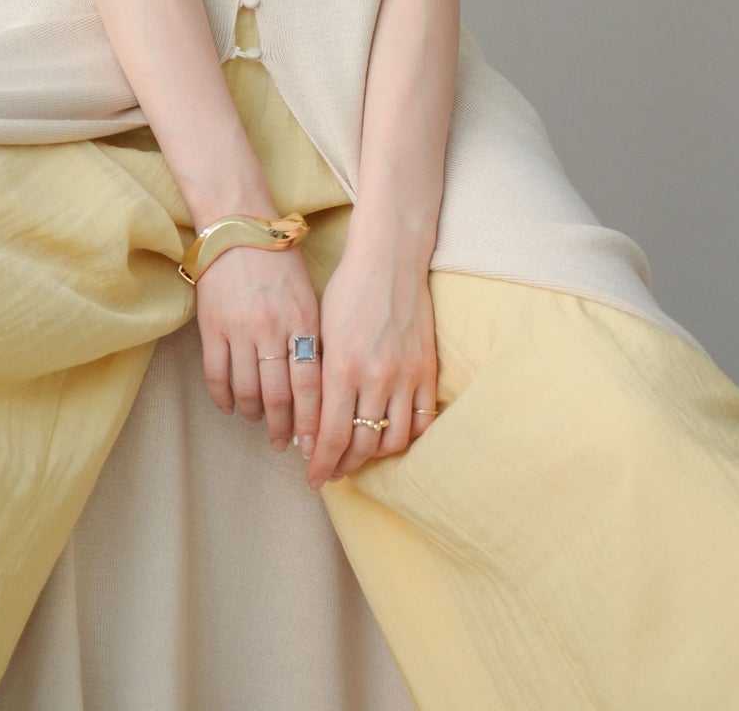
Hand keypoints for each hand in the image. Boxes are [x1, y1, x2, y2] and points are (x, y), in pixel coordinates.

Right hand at [194, 242, 322, 455]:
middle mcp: (272, 328)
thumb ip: (314, 338)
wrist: (239, 226)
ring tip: (260, 422)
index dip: (312, 422)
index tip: (314, 445)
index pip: (311, 385)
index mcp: (303, 320)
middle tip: (284, 444)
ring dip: (255, 414)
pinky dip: (223, 398)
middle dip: (283, 428)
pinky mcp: (211, 326)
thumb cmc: (281, 262)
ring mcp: (239, 328)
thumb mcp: (310, 296)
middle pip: (279, 395)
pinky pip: (215, 375)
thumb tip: (321, 388)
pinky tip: (230, 407)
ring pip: (247, 390)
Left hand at [304, 246, 438, 489]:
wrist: (390, 260)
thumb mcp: (321, 332)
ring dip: (373, 456)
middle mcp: (376, 377)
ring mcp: (406, 376)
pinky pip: (421, 422)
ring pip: (392, 440)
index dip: (321, 464)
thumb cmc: (348, 290)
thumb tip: (310, 425)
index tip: (313, 479)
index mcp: (343, 368)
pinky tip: (389, 436)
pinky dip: (405, 437)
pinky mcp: (428, 371)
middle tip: (332, 471)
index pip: (331, 436)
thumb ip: (318, 379)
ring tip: (358, 456)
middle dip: (343, 465)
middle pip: (361, 445)